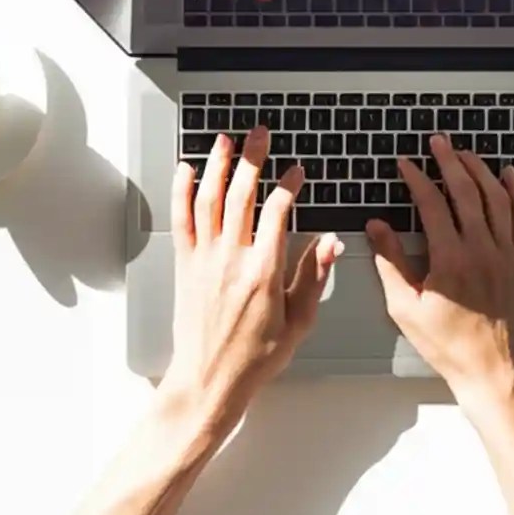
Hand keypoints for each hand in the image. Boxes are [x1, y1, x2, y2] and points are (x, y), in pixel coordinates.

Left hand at [163, 127, 342, 408]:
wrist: (208, 380)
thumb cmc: (254, 357)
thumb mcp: (299, 322)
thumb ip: (314, 278)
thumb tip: (331, 244)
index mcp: (264, 273)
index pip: (277, 213)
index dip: (289, 185)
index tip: (297, 171)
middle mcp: (231, 260)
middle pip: (241, 195)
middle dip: (252, 159)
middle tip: (260, 134)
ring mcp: (204, 260)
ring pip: (209, 199)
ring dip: (217, 165)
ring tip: (225, 139)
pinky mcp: (184, 265)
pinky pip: (181, 219)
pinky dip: (182, 190)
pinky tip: (187, 169)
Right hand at [365, 134, 513, 401]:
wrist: (491, 369)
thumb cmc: (449, 345)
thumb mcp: (406, 308)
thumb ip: (391, 263)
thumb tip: (377, 228)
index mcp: (451, 260)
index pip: (432, 204)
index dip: (417, 179)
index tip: (406, 165)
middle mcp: (482, 250)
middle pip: (466, 191)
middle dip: (449, 161)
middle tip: (437, 142)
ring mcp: (504, 254)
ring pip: (495, 198)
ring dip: (479, 170)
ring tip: (464, 153)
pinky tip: (508, 175)